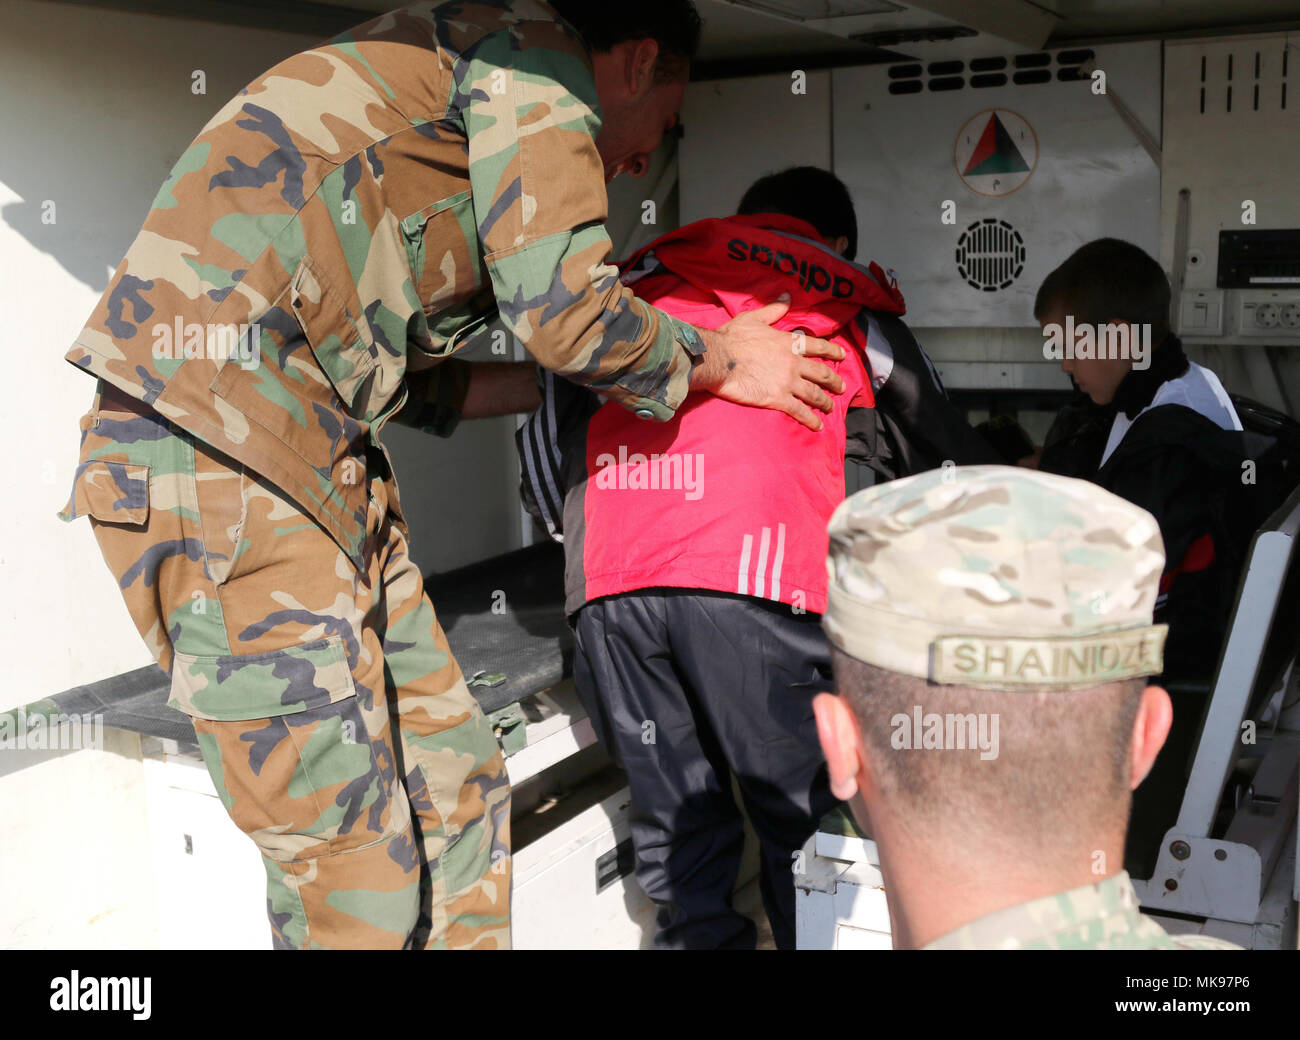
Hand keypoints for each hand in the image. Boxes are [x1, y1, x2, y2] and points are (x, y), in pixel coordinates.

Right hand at [692, 302, 845, 430]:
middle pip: (822, 373)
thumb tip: (787, 295)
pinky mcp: (778, 399)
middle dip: (835, 381)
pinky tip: (817, 426)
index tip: (842, 356)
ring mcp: (788, 382)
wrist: (718, 358)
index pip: (818, 346)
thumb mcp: (755, 317)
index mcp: (789, 343)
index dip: (833, 351)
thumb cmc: (733, 337)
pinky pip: (800, 411)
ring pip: (815, 394)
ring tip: (831, 407)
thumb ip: (774, 309)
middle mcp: (794, 363)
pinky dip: (810, 420)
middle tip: (841, 388)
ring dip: (825, 402)